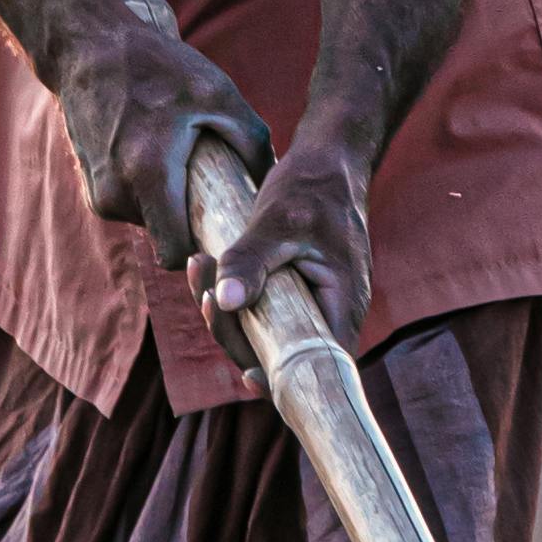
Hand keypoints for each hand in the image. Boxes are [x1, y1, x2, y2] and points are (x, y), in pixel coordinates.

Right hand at [60, 17, 270, 269]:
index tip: (222, 231)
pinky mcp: (89, 187)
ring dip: (168, 206)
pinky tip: (158, 159)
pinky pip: (131, 207)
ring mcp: (97, 192)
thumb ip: (252, 141)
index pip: (174, 253)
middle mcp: (115, 191)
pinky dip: (148, 194)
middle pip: (164, 239)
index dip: (201, 250)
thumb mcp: (217, 93)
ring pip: (148, 223)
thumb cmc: (157, 67)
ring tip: (183, 166)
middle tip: (211, 191)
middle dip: (188, 225)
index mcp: (148, 172)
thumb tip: (272, 185)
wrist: (89, 48)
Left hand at [190, 111, 374, 370]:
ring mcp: (309, 305)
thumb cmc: (312, 188)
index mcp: (342, 305)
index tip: (246, 374)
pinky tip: (204, 265)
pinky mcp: (290, 294)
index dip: (283, 380)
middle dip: (233, 332)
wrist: (326, 162)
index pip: (318, 366)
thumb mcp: (279, 220)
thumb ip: (251, 260)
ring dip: (223, 312)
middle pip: (278, 355)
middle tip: (202, 292)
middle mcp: (329, 314)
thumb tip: (225, 302)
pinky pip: (257, 311)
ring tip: (198, 267)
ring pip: (262, 333)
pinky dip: (228, 295)